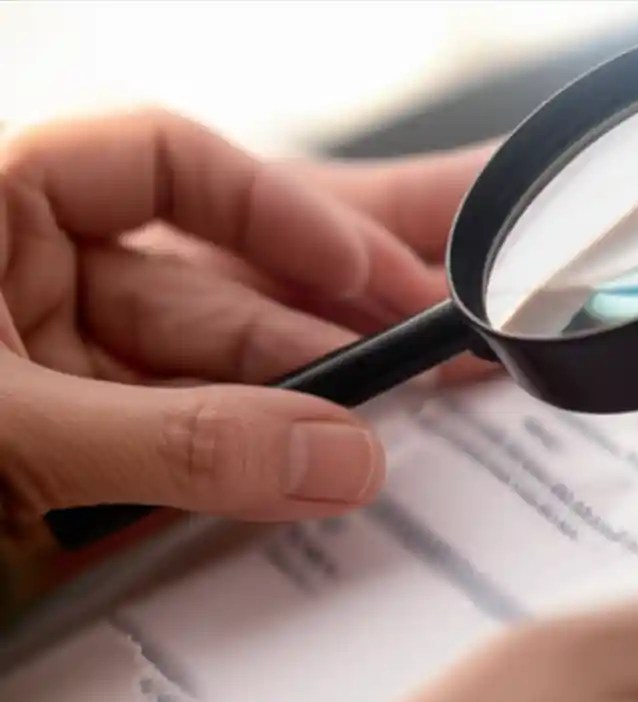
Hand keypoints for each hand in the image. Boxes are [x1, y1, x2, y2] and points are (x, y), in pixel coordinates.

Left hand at [0, 109, 492, 530]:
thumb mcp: (11, 426)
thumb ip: (177, 442)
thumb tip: (336, 456)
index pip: (165, 160)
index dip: (272, 207)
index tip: (352, 265)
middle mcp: (37, 269)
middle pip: (224, 266)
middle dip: (336, 302)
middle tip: (445, 312)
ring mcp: (58, 358)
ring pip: (220, 361)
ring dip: (314, 388)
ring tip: (413, 393)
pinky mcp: (77, 443)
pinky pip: (192, 434)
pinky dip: (261, 447)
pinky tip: (330, 446)